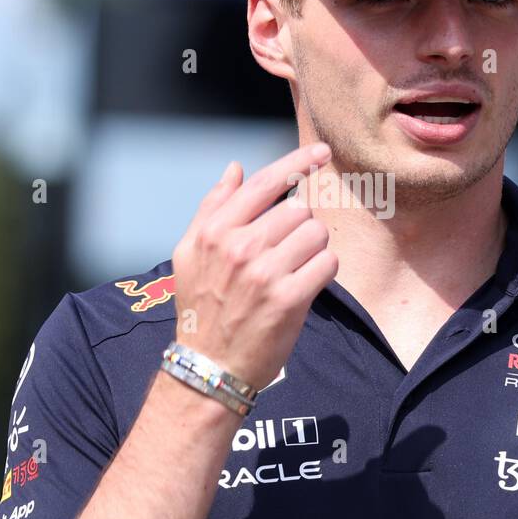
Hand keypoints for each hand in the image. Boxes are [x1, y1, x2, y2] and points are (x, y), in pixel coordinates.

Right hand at [169, 143, 337, 390]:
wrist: (208, 366)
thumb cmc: (201, 307)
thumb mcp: (190, 253)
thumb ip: (213, 207)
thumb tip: (235, 168)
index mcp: (214, 231)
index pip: (264, 183)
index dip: (297, 162)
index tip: (321, 152)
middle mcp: (238, 247)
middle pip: (298, 209)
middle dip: (300, 228)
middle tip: (285, 254)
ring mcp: (264, 273)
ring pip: (316, 234)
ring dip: (313, 250)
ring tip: (292, 271)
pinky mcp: (288, 299)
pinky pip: (327, 264)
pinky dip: (323, 273)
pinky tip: (304, 286)